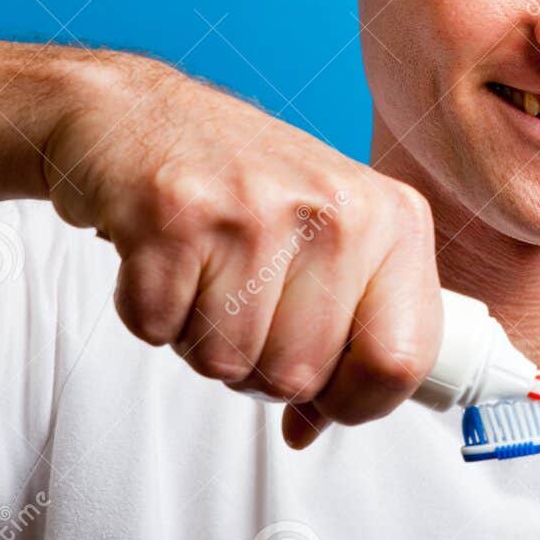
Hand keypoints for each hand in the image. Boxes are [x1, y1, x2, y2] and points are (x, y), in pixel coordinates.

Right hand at [43, 54, 442, 447]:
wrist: (135, 112)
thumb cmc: (242, 184)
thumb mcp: (331, 236)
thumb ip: (348, 329)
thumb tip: (315, 427)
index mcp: (394, 219)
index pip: (404, 359)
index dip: (356, 401)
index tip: (326, 393)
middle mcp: (338, 209)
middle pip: (300, 377)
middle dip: (259, 364)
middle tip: (242, 301)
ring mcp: (257, 208)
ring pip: (228, 363)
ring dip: (201, 338)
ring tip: (205, 272)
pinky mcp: (174, 215)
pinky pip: (160, 331)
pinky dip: (152, 313)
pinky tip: (166, 258)